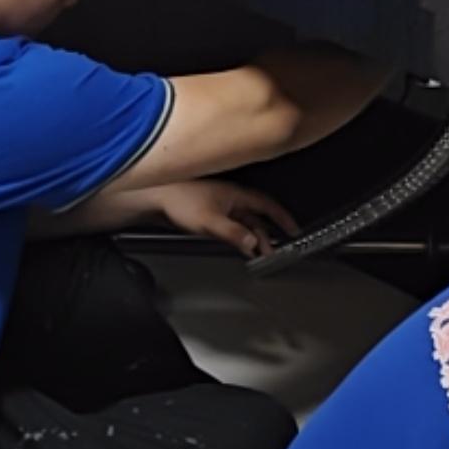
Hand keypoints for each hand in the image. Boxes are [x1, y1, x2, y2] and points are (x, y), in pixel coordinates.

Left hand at [151, 180, 299, 258]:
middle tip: (274, 251)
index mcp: (236, 194)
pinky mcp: (211, 212)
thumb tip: (253, 243)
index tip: (293, 229)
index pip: (267, 205)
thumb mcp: (209, 221)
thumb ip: (233, 233)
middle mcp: (231, 198)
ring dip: (253, 237)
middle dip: (268, 234)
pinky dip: (240, 236)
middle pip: (257, 217)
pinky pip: (233, 225)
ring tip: (258, 254)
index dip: (283, 218)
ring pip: (245, 222)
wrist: (155, 197)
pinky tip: (239, 246)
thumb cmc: (179, 200)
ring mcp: (221, 205)